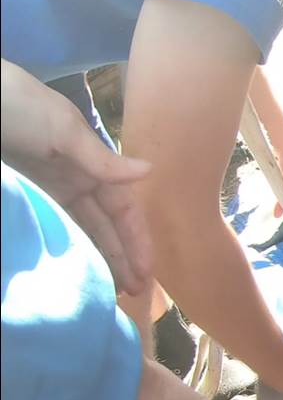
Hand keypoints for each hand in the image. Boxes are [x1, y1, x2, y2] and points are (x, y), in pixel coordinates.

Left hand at [0, 61, 151, 294]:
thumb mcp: (62, 130)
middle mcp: (75, 179)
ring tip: (111, 288)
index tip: (145, 275)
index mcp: (91, 163)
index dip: (136, 241)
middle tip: (135, 293)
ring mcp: (48, 188)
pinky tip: (75, 264)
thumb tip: (149, 171)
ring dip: (100, 256)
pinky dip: (67, 246)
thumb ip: (101, 159)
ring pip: (82, 229)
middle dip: (123, 256)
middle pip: (106, 224)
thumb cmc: (17, 106)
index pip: (123, 210)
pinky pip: (53, 225)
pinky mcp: (24, 194)